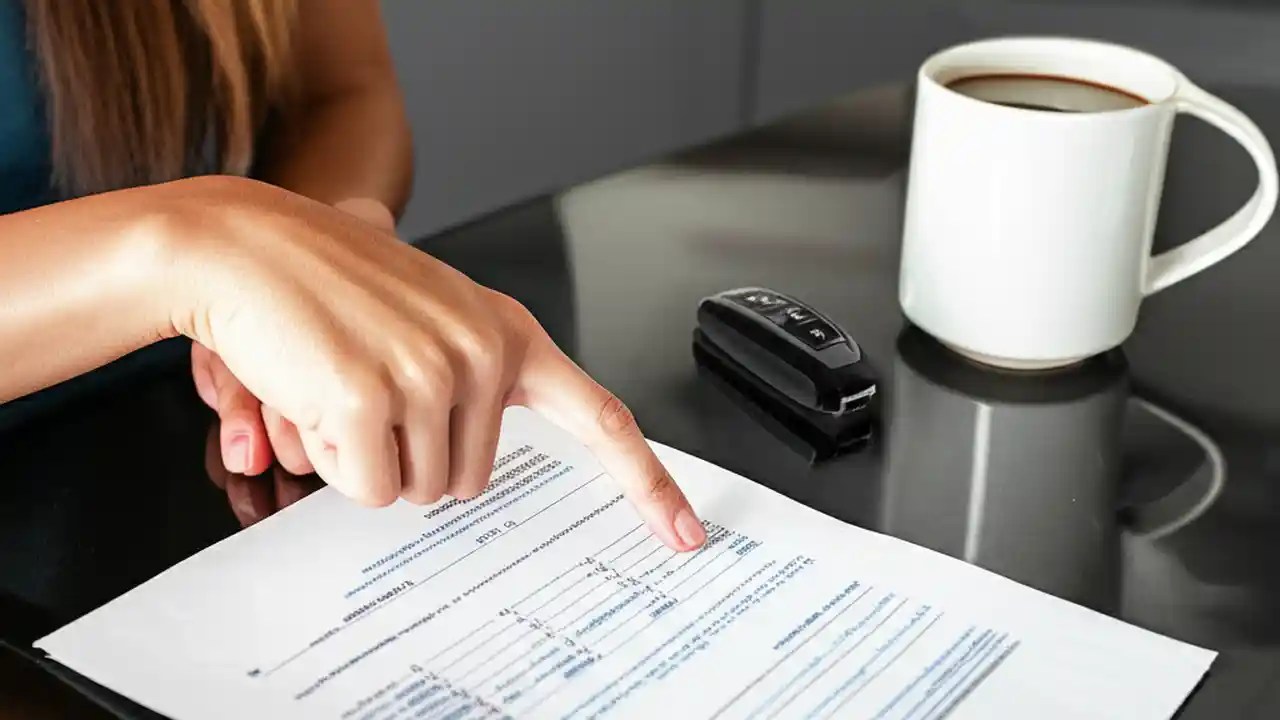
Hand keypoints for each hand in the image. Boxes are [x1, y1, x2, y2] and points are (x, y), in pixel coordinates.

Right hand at [164, 176, 705, 550]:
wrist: (246, 245)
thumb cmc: (329, 287)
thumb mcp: (428, 324)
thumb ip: (470, 387)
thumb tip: (465, 476)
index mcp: (508, 334)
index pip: (601, 418)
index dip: (647, 482)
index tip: (684, 530)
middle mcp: (484, 352)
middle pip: (469, 483)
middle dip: (411, 458)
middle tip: (369, 393)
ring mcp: (434, 375)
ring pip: (415, 492)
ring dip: (368, 457)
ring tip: (341, 384)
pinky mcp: (374, 399)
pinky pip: (367, 489)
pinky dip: (333, 461)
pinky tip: (316, 395)